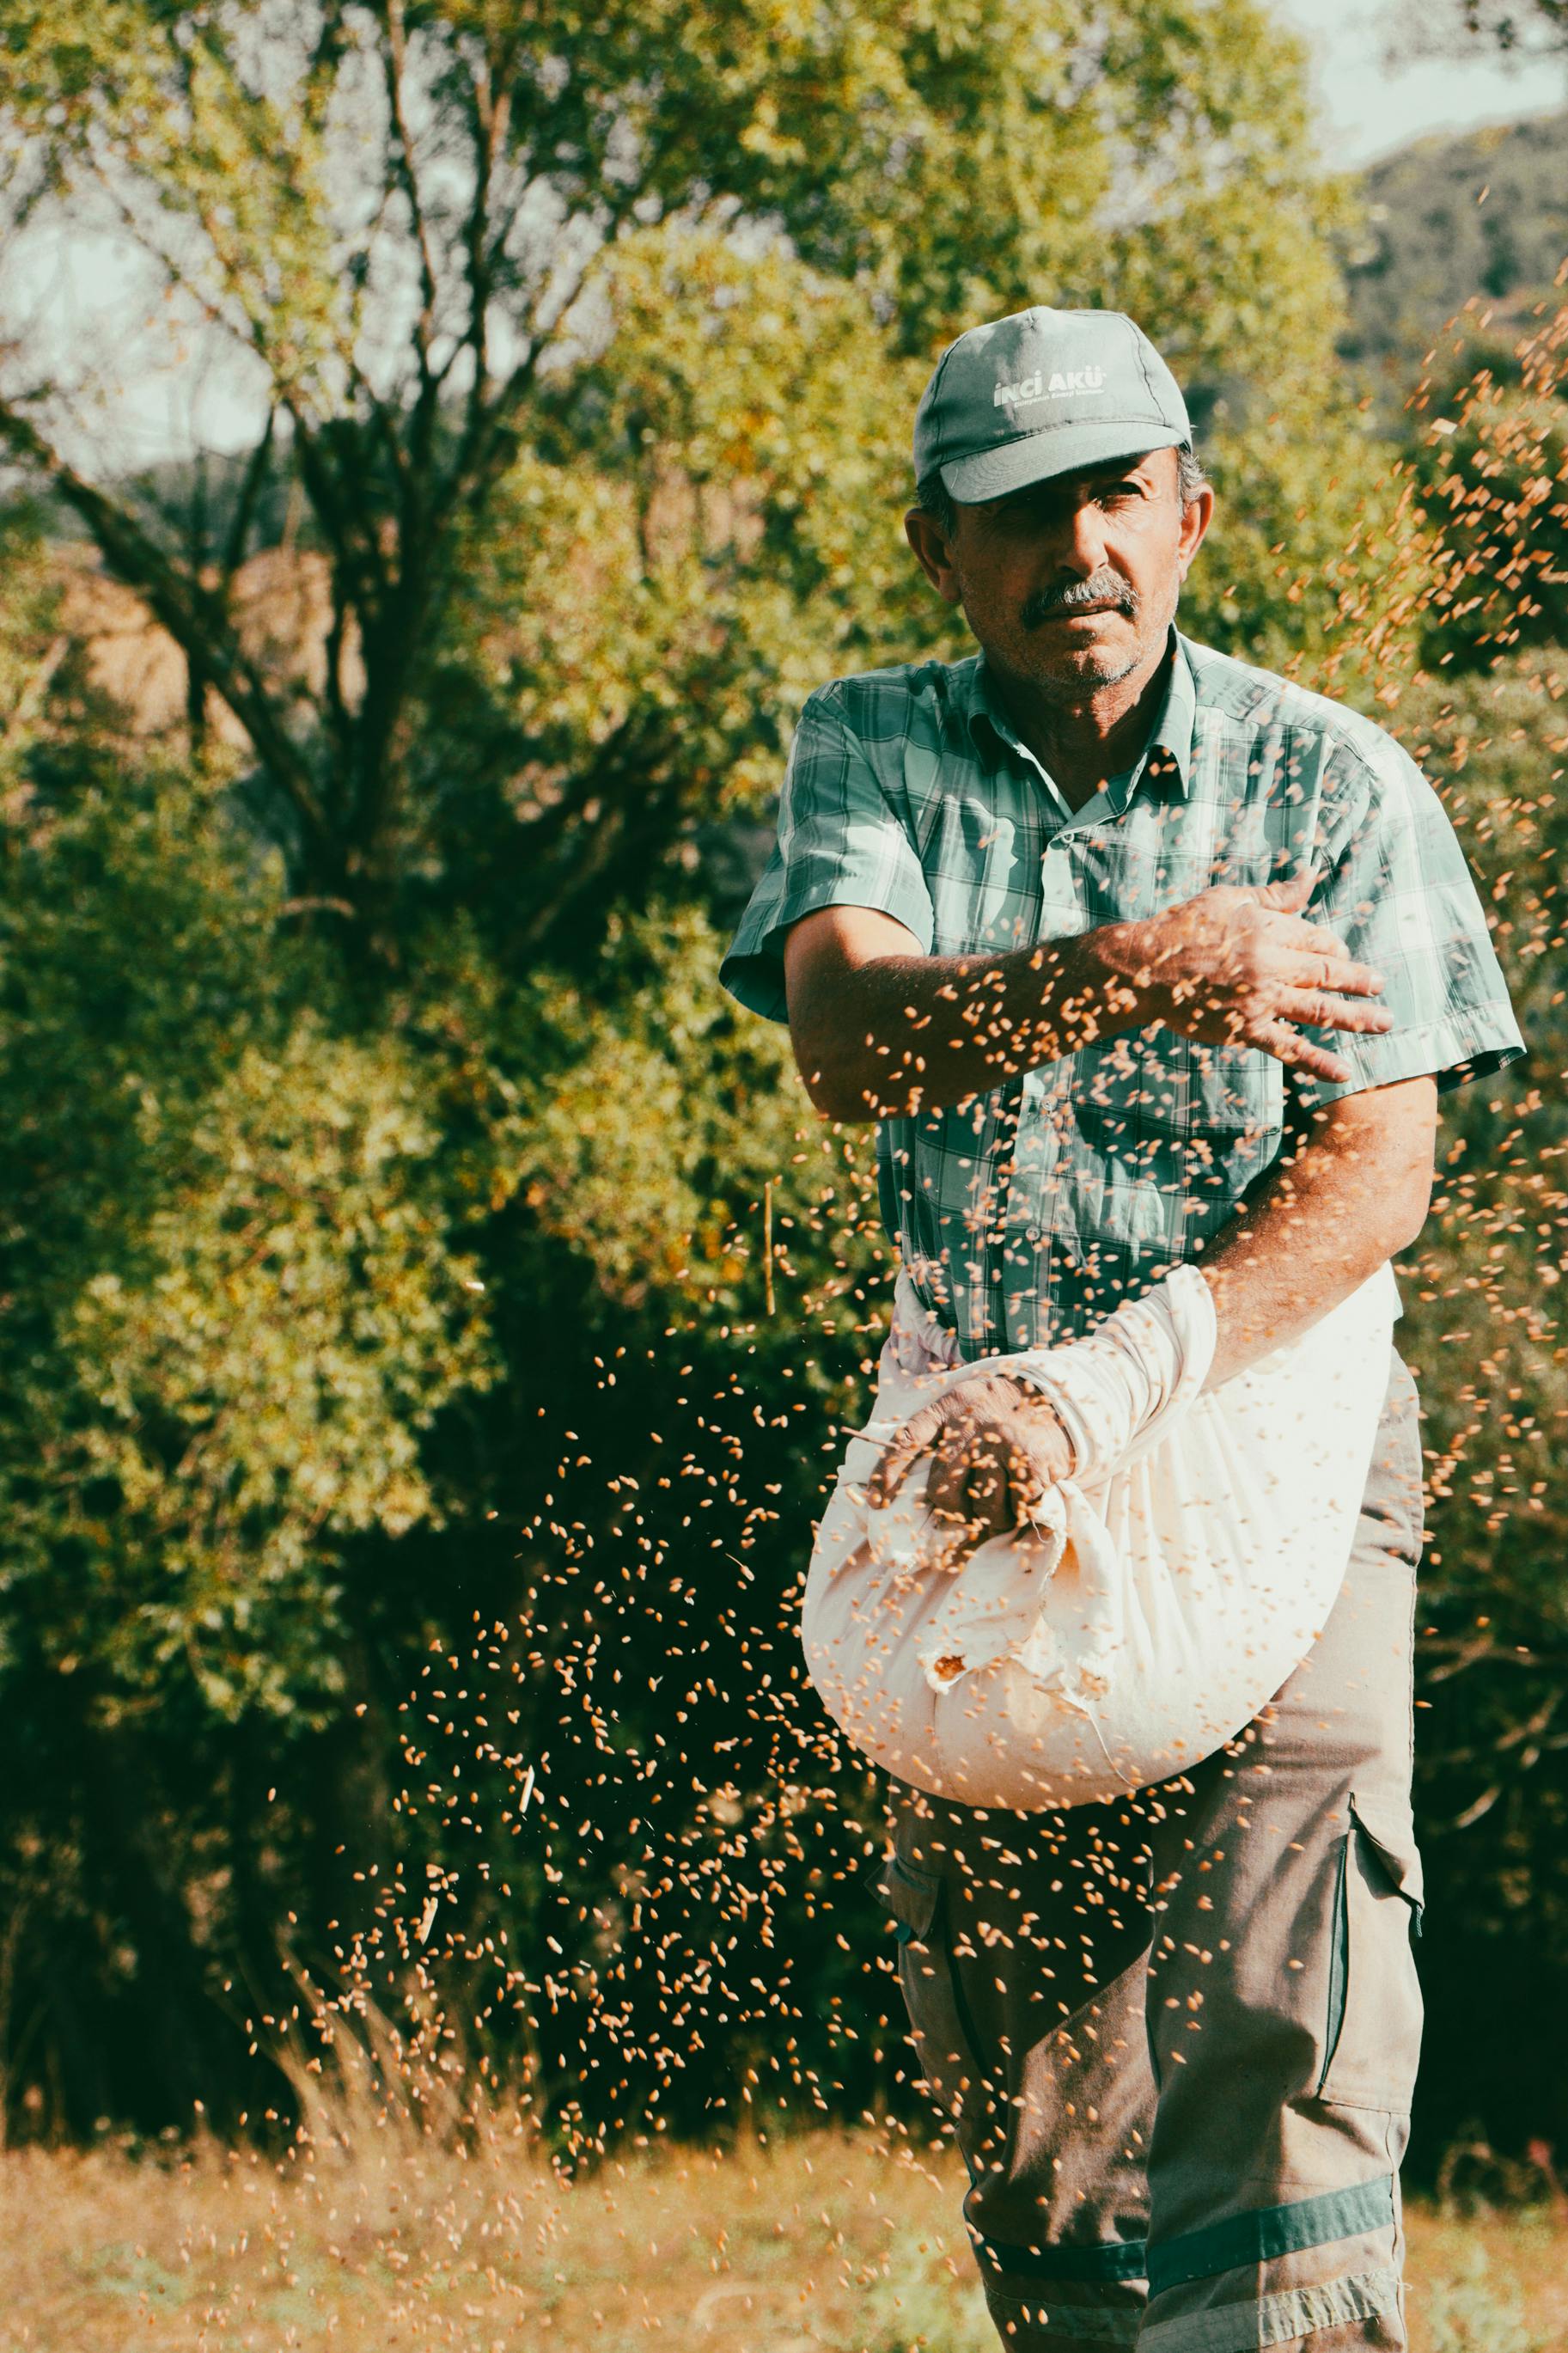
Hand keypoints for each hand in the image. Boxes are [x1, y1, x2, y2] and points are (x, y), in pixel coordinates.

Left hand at [864, 1376, 1075, 1565]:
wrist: (1054, 1396)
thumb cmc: (997, 1410)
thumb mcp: (963, 1404)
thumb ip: (937, 1431)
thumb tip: (902, 1481)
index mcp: (950, 1406)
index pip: (909, 1439)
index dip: (888, 1472)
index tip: (876, 1501)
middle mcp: (975, 1424)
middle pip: (945, 1489)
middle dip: (952, 1509)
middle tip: (963, 1509)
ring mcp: (1005, 1444)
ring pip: (983, 1508)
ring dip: (989, 1517)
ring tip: (999, 1502)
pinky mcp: (1033, 1463)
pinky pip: (1016, 1508)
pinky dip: (1018, 1511)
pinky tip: (1023, 1494)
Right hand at [1096, 873, 1390, 1084]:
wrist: (1143, 970)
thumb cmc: (1184, 929)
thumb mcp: (1230, 899)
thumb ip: (1275, 896)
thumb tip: (1311, 875)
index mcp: (1268, 930)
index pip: (1316, 939)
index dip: (1334, 946)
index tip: (1342, 952)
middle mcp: (1271, 965)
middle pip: (1327, 972)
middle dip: (1358, 979)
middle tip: (1380, 985)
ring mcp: (1260, 1001)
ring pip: (1319, 1010)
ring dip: (1356, 1018)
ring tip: (1384, 1023)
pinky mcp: (1245, 1030)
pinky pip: (1288, 1048)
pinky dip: (1317, 1062)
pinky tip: (1343, 1072)